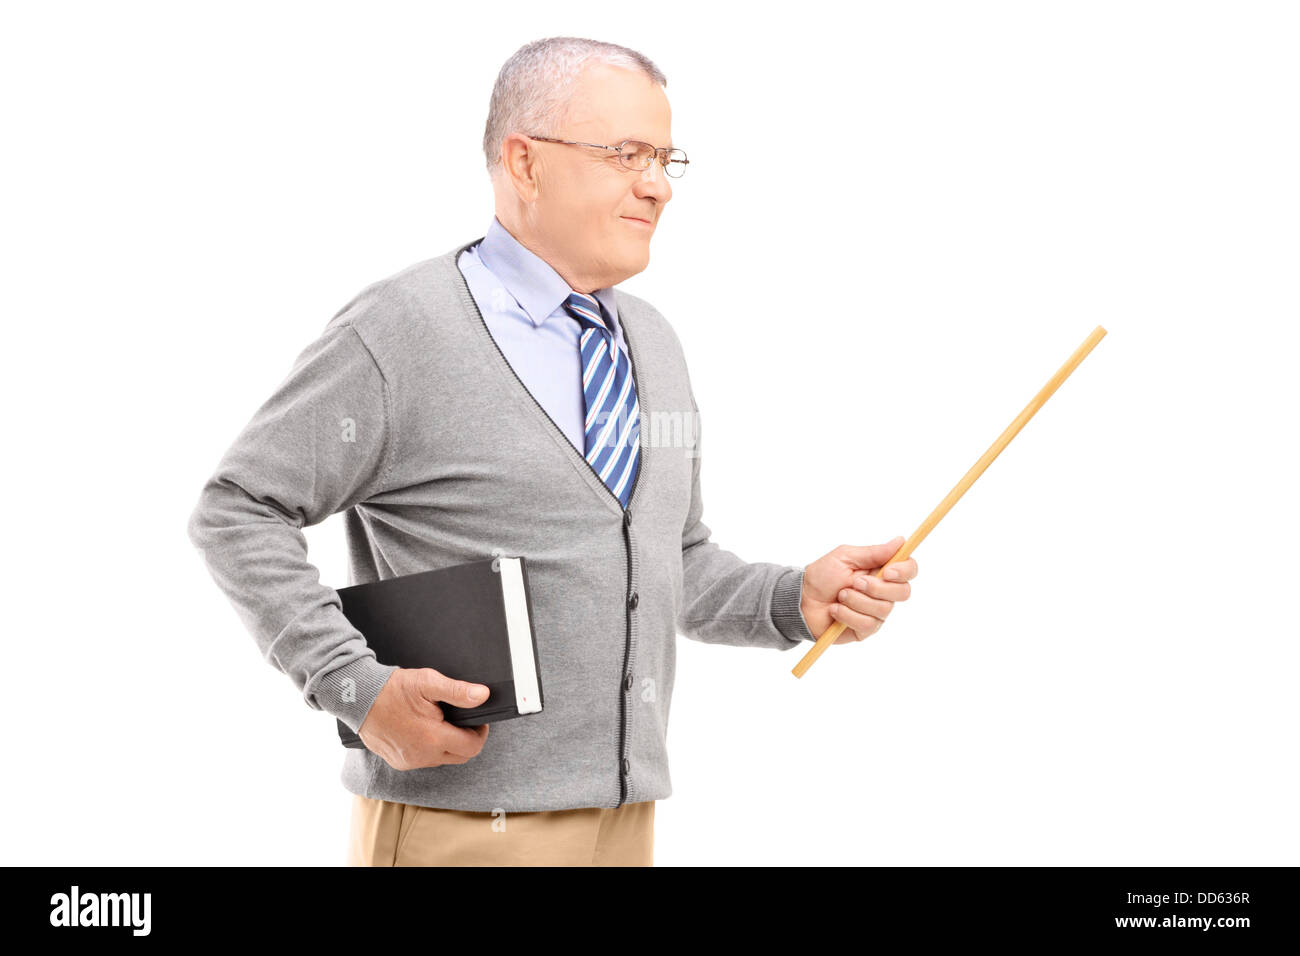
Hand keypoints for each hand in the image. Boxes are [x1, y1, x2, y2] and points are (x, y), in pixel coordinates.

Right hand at [358, 667, 491, 770]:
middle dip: (466, 740)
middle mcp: (423, 756)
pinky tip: (423, 730)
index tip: (477, 719)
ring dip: (448, 745)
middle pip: (461, 756)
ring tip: (440, 722)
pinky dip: (430, 749)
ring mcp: (410, 761)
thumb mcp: (427, 682)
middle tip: (461, 720)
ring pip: (443, 759)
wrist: (357, 698)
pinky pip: (424, 760)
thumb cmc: (392, 689)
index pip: (473, 747)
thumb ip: (458, 691)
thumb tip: (483, 695)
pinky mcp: (399, 762)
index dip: (480, 733)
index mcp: (434, 739)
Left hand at [799, 536, 918, 643]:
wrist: (801, 600)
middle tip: (854, 583)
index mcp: (881, 571)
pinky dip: (848, 614)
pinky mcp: (866, 629)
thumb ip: (874, 552)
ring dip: (857, 601)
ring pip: (884, 609)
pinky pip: (868, 624)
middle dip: (876, 588)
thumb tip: (901, 541)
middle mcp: (883, 592)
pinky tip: (835, 610)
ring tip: (839, 596)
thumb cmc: (822, 576)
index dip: (904, 571)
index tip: (888, 571)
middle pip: (903, 592)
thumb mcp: (845, 557)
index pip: (909, 570)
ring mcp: (876, 612)